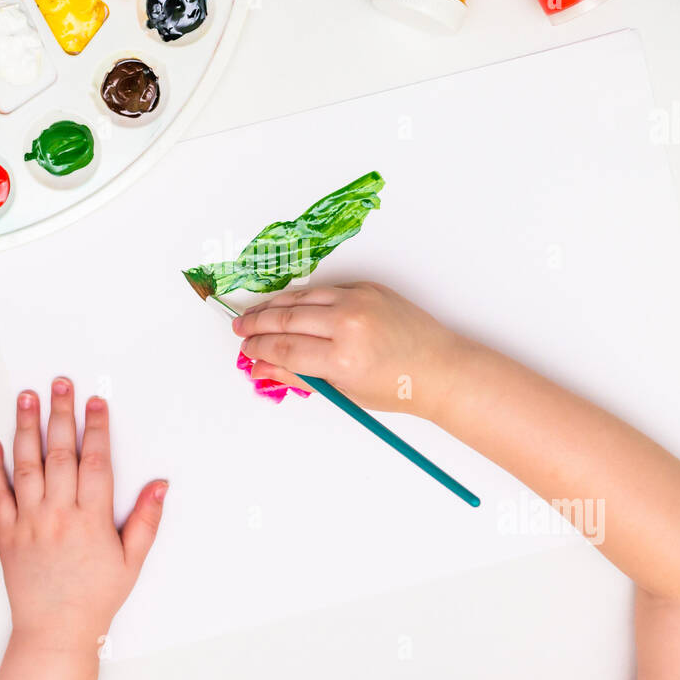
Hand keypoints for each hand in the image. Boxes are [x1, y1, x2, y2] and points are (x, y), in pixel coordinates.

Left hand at [0, 379, 166, 679]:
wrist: (55, 631)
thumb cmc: (94, 598)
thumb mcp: (132, 560)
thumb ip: (146, 519)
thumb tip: (160, 485)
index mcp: (92, 519)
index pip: (95, 461)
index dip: (97, 427)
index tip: (96, 402)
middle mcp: (58, 515)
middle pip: (60, 453)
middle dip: (61, 413)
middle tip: (60, 383)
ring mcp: (29, 523)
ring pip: (26, 465)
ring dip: (25, 428)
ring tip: (25, 397)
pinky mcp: (6, 534)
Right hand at [232, 282, 467, 417]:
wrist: (440, 368)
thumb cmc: (396, 387)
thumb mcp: (344, 391)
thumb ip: (299, 376)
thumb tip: (261, 368)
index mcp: (343, 358)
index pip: (285, 348)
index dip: (259, 348)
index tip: (246, 350)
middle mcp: (350, 324)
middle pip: (286, 318)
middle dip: (257, 324)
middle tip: (239, 329)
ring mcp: (360, 301)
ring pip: (301, 297)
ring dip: (273, 306)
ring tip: (254, 315)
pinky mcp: (368, 288)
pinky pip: (324, 290)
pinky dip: (301, 298)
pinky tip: (286, 306)